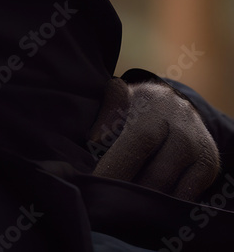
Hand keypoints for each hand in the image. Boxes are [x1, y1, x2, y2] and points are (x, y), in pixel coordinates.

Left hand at [88, 77, 220, 200]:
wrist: (176, 104)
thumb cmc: (138, 106)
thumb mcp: (121, 99)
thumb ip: (107, 113)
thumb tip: (95, 138)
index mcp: (156, 112)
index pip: (140, 142)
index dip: (118, 166)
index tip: (97, 183)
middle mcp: (183, 133)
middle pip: (157, 175)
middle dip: (130, 191)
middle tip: (109, 201)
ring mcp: (199, 152)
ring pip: (172, 189)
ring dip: (147, 200)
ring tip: (124, 204)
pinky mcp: (208, 168)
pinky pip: (187, 195)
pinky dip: (166, 202)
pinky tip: (147, 203)